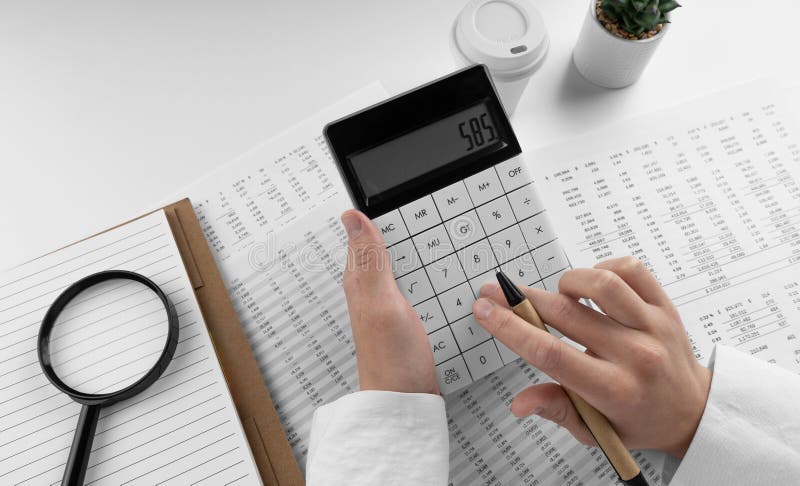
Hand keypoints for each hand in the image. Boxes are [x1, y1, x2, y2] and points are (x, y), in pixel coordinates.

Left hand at [340, 209, 438, 394]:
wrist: (406, 401)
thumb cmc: (390, 360)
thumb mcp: (382, 302)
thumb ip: (370, 259)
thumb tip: (352, 217)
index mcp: (360, 278)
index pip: (366, 232)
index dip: (382, 212)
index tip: (401, 195)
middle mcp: (372, 287)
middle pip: (390, 244)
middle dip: (408, 228)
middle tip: (427, 210)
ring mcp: (391, 302)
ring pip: (408, 263)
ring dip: (423, 252)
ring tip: (439, 234)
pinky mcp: (407, 315)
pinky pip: (420, 284)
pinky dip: (432, 276)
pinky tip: (444, 273)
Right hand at [472, 256, 710, 456]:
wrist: (692, 409)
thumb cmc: (639, 418)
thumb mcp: (595, 429)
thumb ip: (556, 409)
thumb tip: (519, 403)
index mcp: (614, 390)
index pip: (551, 353)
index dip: (510, 328)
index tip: (486, 311)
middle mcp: (636, 355)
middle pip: (566, 314)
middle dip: (521, 300)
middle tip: (496, 292)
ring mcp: (654, 326)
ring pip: (600, 283)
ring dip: (567, 283)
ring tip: (558, 296)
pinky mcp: (665, 306)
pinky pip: (631, 270)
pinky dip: (603, 269)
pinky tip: (592, 287)